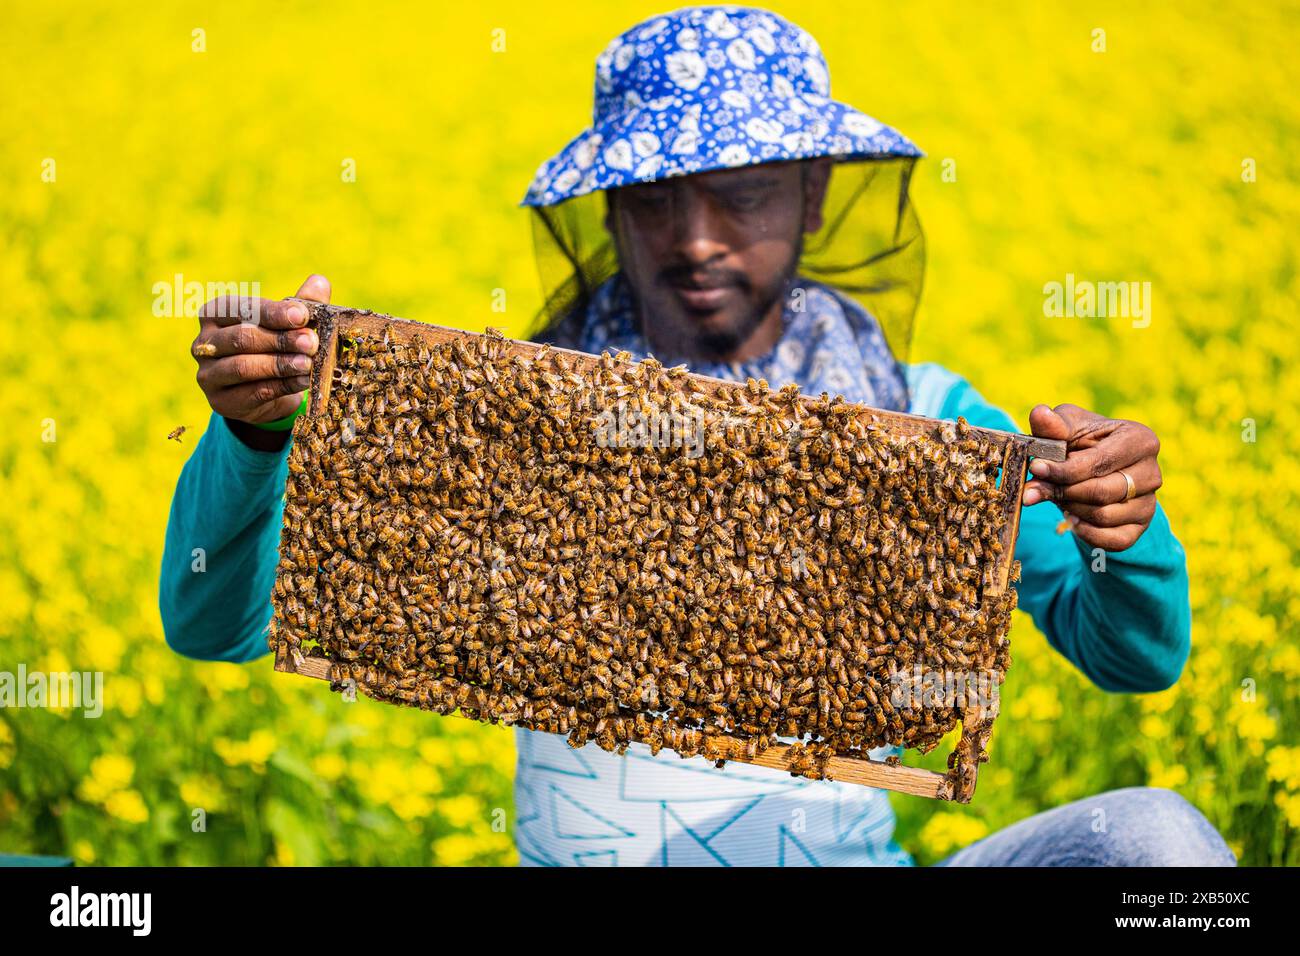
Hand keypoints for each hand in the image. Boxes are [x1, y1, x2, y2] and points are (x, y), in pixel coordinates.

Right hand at [191, 275, 330, 424]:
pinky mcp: (221, 401)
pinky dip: (282, 386)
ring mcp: (208, 374)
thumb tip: (320, 281)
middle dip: (280, 340)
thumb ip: (302, 303)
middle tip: (312, 343)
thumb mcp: (287, 323)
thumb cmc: (273, 346)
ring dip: (280, 365)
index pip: (241, 308)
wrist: (265, 393)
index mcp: (215, 314)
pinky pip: (253, 392)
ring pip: (243, 367)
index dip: (273, 312)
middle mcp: (204, 342)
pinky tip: (304, 381)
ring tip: (308, 363)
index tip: (302, 315)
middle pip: (241, 338)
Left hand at [1022, 403, 1161, 550]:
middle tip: (1034, 489)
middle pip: (1101, 492)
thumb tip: (1039, 413)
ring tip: (1055, 497)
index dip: (1063, 469)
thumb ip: (1053, 425)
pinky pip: (1113, 540)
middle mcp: (1152, 472)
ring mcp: (1150, 502)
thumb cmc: (1079, 443)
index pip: (1100, 462)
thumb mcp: (1066, 428)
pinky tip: (1070, 519)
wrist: (1094, 470)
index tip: (1035, 468)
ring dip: (1070, 509)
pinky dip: (1086, 533)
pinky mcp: (1141, 527)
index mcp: (1140, 439)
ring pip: (1103, 516)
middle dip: (1062, 491)